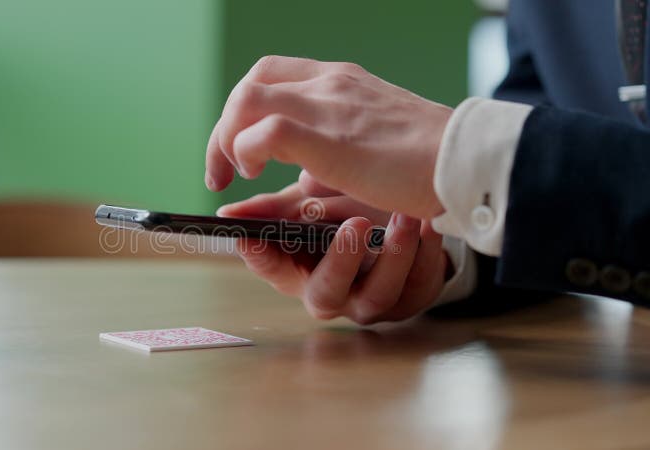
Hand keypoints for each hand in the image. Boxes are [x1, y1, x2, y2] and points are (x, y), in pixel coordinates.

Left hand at [205, 55, 451, 218]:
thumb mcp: (370, 145)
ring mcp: (329, 106)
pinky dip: (245, 150)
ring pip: (247, 99)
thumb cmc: (425, 163)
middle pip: (250, 84)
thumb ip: (330, 156)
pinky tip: (254, 175)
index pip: (271, 75)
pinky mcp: (330, 139)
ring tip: (237, 175)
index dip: (243, 110)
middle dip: (225, 127)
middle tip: (223, 171)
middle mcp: (330, 84)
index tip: (238, 152)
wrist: (467, 162)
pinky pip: (266, 131)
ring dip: (227, 139)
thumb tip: (304, 182)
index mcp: (341, 81)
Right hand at [218, 183, 448, 323]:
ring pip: (378, 294)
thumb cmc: (347, 211)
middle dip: (339, 262)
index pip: (271, 268)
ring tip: (404, 219)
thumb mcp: (311, 205)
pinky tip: (429, 223)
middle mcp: (333, 291)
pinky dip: (426, 252)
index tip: (252, 237)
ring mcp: (373, 298)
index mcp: (300, 269)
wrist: (403, 216)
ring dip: (392, 256)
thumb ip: (275, 209)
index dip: (261, 257)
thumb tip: (226, 215)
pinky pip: (421, 281)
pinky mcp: (413, 294)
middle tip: (354, 225)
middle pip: (324, 294)